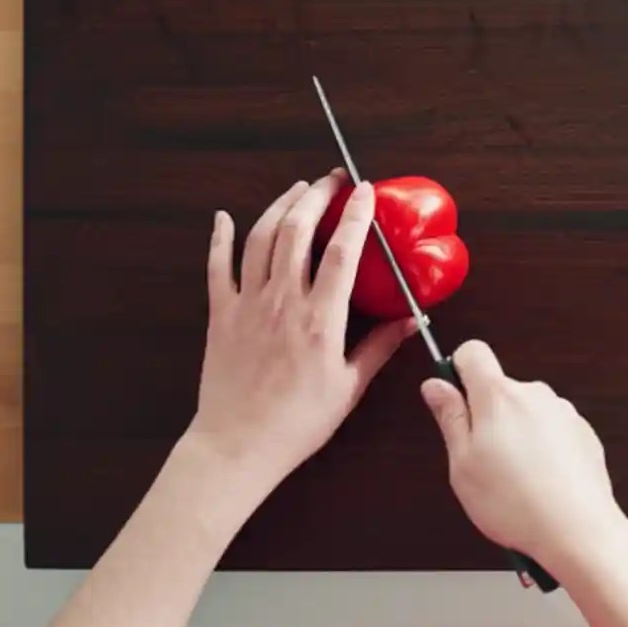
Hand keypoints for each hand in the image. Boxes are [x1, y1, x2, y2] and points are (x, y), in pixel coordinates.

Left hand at [190, 170, 413, 482]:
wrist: (238, 445)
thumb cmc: (298, 423)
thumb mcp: (349, 387)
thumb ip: (379, 347)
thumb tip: (411, 320)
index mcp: (321, 319)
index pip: (343, 252)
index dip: (356, 215)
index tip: (366, 192)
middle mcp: (283, 301)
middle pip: (298, 230)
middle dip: (317, 196)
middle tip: (332, 180)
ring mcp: (248, 304)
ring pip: (261, 238)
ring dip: (280, 206)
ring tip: (297, 189)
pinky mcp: (220, 314)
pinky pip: (217, 266)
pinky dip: (219, 237)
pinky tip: (223, 217)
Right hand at [420, 341, 623, 565]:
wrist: (578, 531)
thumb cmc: (518, 504)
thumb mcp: (463, 464)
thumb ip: (450, 417)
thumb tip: (436, 386)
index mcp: (499, 397)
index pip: (473, 352)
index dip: (458, 370)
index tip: (455, 399)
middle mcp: (535, 395)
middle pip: (500, 389)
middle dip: (487, 416)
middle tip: (483, 460)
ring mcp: (563, 413)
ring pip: (526, 413)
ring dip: (517, 436)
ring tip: (515, 480)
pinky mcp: (582, 433)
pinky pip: (551, 431)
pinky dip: (543, 450)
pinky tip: (540, 482)